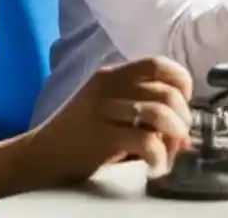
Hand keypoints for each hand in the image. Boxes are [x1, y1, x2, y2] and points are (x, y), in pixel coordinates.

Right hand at [15, 56, 192, 185]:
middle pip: (166, 91)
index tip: (185, 104)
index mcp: (112, 74)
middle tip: (179, 138)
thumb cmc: (81, 134)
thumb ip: (144, 113)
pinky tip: (155, 165)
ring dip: (174, 136)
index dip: (182, 82)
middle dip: (183, 118)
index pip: (159, 64)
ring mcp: (103, 109)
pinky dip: (159, 156)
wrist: (42, 154)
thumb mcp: (110, 111)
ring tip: (169, 152)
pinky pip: (146, 140)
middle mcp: (108, 86)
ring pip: (159, 113)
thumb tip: (183, 133)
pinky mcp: (100, 136)